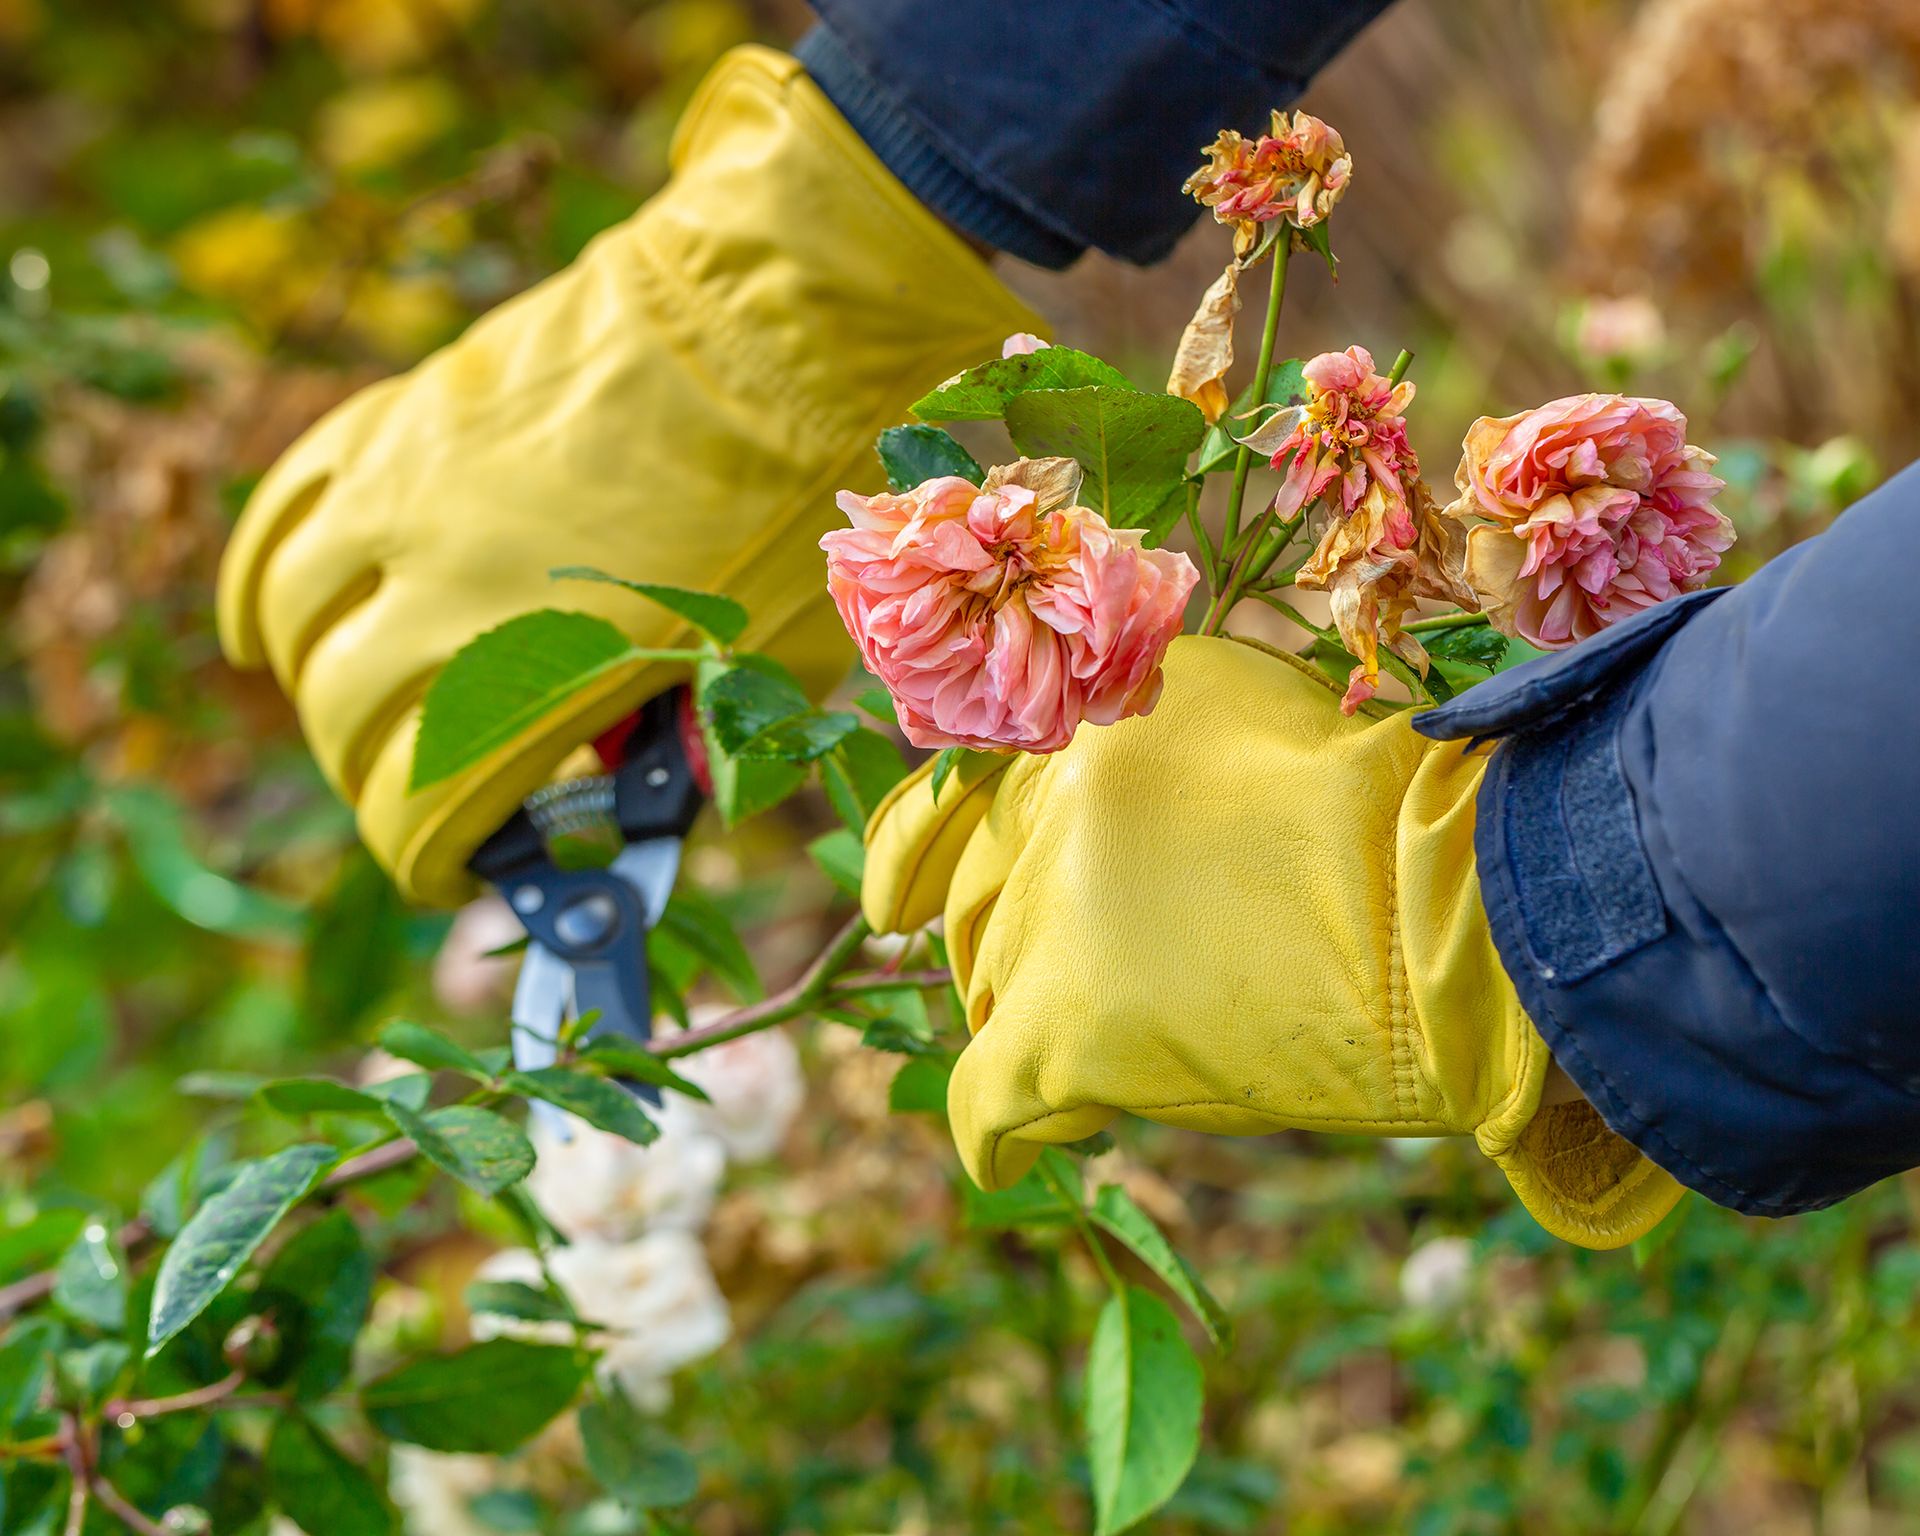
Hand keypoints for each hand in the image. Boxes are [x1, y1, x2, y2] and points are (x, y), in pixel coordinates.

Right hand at [218, 46, 1039, 905]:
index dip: (432, 859)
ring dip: (310, 686)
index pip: (425, 804)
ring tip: (352, 715)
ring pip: (294, 619)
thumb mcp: (770, 655)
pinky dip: (262, 579)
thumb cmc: (801, 494)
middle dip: (375, 781)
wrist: (781, 316)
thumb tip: (644, 788)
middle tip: (424, 794)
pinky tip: (267, 623)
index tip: (454, 868)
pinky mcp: (405, 419)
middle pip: (345, 722)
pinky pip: (288, 509)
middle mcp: (449, 584)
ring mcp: (409, 492)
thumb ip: (694, 739)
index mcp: (547, 664)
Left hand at [862, 635, 1681, 1248]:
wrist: (1444, 900)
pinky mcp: (1064, 1034)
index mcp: (1076, 735)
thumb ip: (1143, 721)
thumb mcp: (1245, 702)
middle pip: (977, 909)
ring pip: (987, 997)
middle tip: (1070, 982)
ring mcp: (1045, 927)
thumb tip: (1094, 750)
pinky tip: (1006, 1147)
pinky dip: (993, 1127)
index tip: (892, 902)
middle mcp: (1040, 821)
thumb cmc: (1377, 801)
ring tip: (1101, 1045)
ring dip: (1028, 1023)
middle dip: (1008, 947)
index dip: (912, 856)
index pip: (947, 802)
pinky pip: (986, 1099)